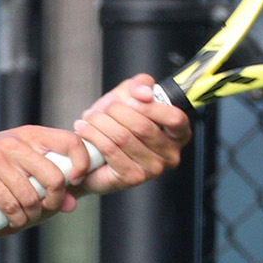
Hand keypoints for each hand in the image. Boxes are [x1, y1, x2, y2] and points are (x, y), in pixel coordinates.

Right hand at [0, 126, 93, 228]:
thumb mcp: (18, 164)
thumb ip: (46, 181)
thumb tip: (71, 204)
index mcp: (30, 135)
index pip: (71, 141)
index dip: (82, 163)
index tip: (75, 181)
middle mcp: (16, 143)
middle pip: (55, 178)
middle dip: (54, 202)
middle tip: (45, 209)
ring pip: (32, 198)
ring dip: (31, 215)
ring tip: (23, 217)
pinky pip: (10, 206)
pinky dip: (15, 219)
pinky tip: (12, 218)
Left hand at [72, 73, 191, 194]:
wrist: (95, 150)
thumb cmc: (116, 124)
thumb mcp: (129, 95)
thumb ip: (140, 85)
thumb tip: (145, 93)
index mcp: (178, 133)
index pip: (175, 118)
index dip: (151, 107)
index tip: (131, 100)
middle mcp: (170, 154)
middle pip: (143, 126)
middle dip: (116, 111)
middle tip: (104, 108)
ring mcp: (153, 169)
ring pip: (123, 137)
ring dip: (101, 123)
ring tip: (91, 118)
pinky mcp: (132, 177)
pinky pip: (111, 150)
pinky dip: (94, 136)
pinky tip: (85, 129)